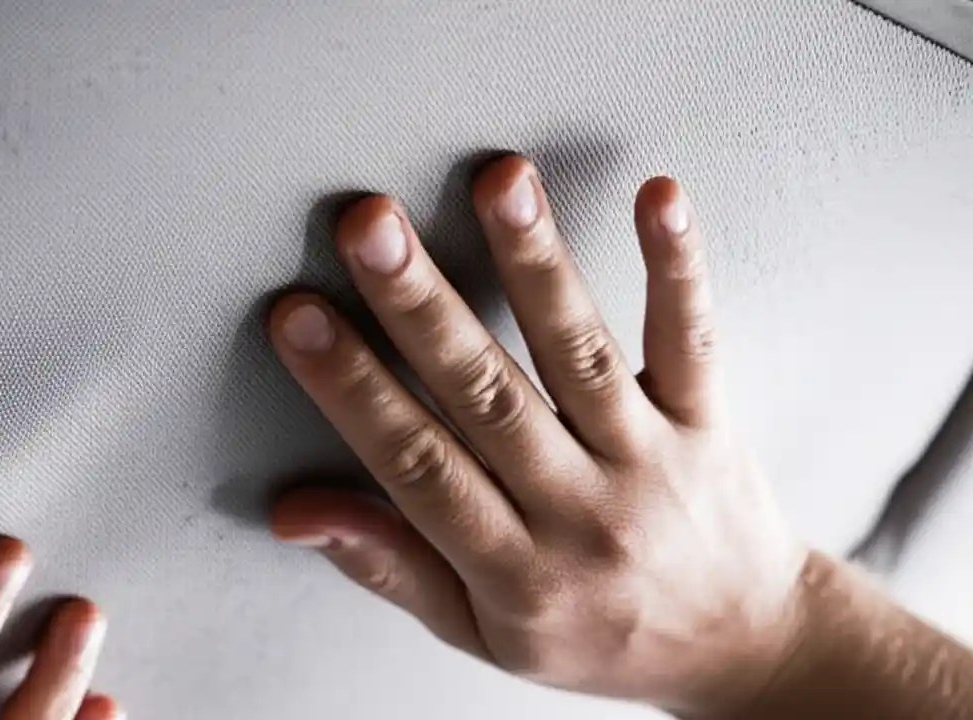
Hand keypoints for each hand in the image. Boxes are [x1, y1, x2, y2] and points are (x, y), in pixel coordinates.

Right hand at [267, 155, 807, 714]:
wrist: (744, 651)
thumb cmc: (597, 638)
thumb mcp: (480, 632)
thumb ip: (389, 566)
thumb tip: (294, 511)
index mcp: (513, 571)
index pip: (417, 467)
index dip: (352, 390)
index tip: (299, 319)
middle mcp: (580, 512)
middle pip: (490, 398)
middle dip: (422, 307)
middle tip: (371, 228)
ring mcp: (649, 460)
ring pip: (582, 355)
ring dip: (536, 265)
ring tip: (499, 184)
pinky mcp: (707, 421)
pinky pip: (689, 340)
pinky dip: (675, 268)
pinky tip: (654, 197)